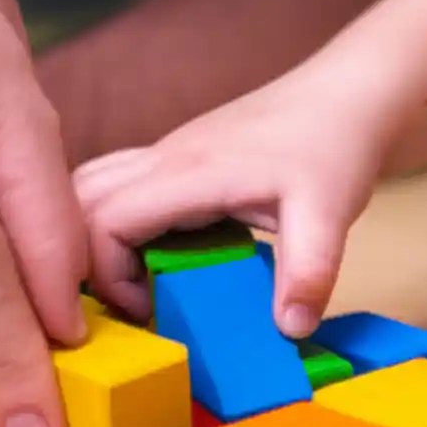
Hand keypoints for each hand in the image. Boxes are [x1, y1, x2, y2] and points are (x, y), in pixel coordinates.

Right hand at [73, 69, 392, 337]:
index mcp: (187, 173)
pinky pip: (119, 187)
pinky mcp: (176, 159)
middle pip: (80, 202)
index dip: (108, 275)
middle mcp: (164, 158)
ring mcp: (167, 154)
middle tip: (131, 303)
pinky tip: (156, 256)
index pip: (103, 220)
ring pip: (92, 188)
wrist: (346, 95)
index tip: (147, 310)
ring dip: (94, 237)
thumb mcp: (329, 214)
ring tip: (135, 283)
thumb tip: (289, 331)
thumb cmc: (334, 147)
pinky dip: (114, 223)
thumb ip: (310, 272)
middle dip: (87, 259)